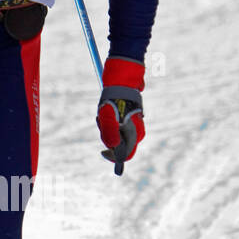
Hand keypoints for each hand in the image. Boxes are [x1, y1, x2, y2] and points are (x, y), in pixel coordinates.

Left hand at [96, 57, 144, 172]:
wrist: (122, 81)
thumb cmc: (114, 99)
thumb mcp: (107, 116)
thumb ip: (109, 132)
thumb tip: (112, 148)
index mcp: (134, 134)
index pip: (125, 155)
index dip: (113, 157)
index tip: (102, 151)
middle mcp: (137, 132)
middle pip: (119, 145)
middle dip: (108, 137)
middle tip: (101, 121)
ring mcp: (134, 126)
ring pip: (117, 136)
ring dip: (107, 128)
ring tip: (104, 114)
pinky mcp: (130, 121)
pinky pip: (117, 128)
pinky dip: (109, 123)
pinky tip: (107, 112)